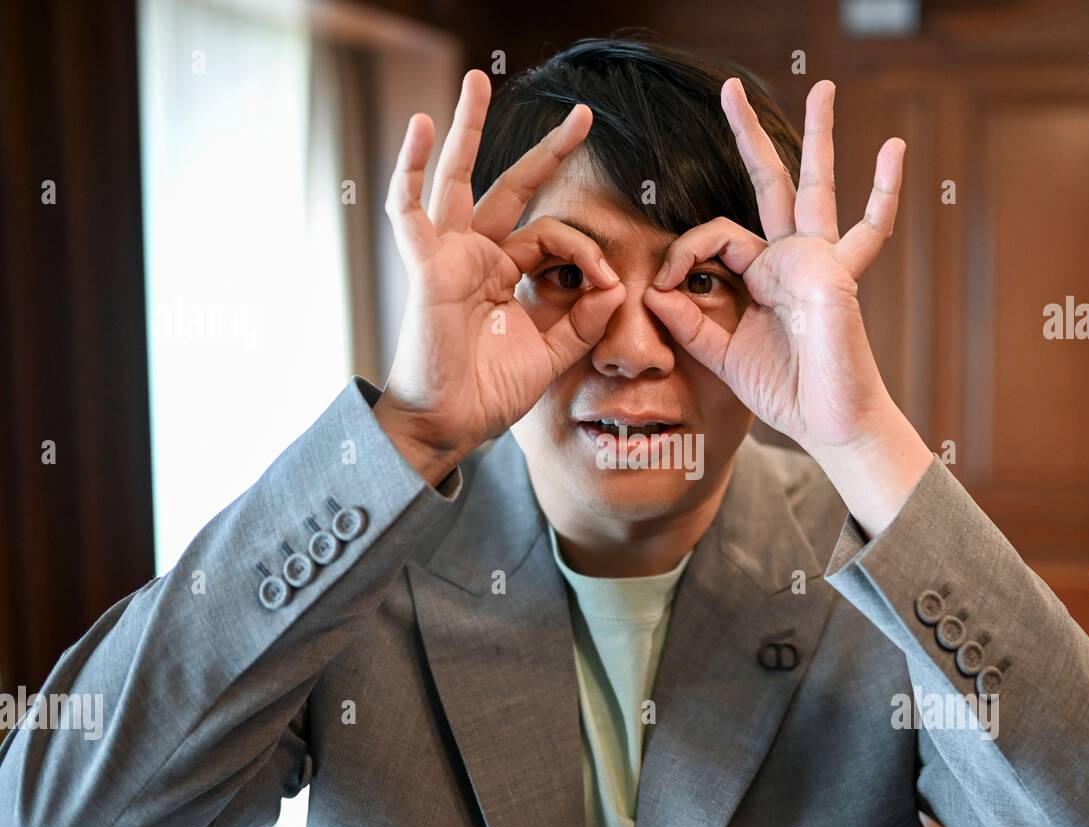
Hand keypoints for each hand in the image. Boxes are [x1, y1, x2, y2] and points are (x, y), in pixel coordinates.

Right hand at [375, 71, 625, 485]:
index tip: (608, 283)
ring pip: (458, 179)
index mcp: (506, 275)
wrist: (452, 423)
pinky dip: (412, 167)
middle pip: (509, 187)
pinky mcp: (426, 264)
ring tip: (477, 80)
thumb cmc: (491, 393)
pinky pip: (409, 208)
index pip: (553, 239)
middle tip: (580, 114)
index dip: (586, 252)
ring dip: (467, 129)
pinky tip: (423, 126)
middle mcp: (477, 256)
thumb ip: (583, 321)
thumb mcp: (551, 354)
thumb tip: (617, 285)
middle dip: (545, 151)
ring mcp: (449, 255)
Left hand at [645, 78, 931, 533]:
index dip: (683, 251)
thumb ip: (689, 321)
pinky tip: (894, 148)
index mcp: (762, 275)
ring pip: (813, 187)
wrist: (828, 423)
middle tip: (729, 89)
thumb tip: (654, 287)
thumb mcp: (722, 355)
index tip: (662, 283)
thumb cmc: (785, 391)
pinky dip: (883, 191)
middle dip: (749, 136)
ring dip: (817, 135)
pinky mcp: (834, 275)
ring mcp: (817, 262)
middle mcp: (791, 259)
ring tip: (823, 87)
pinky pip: (868, 229)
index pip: (717, 237)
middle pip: (769, 184)